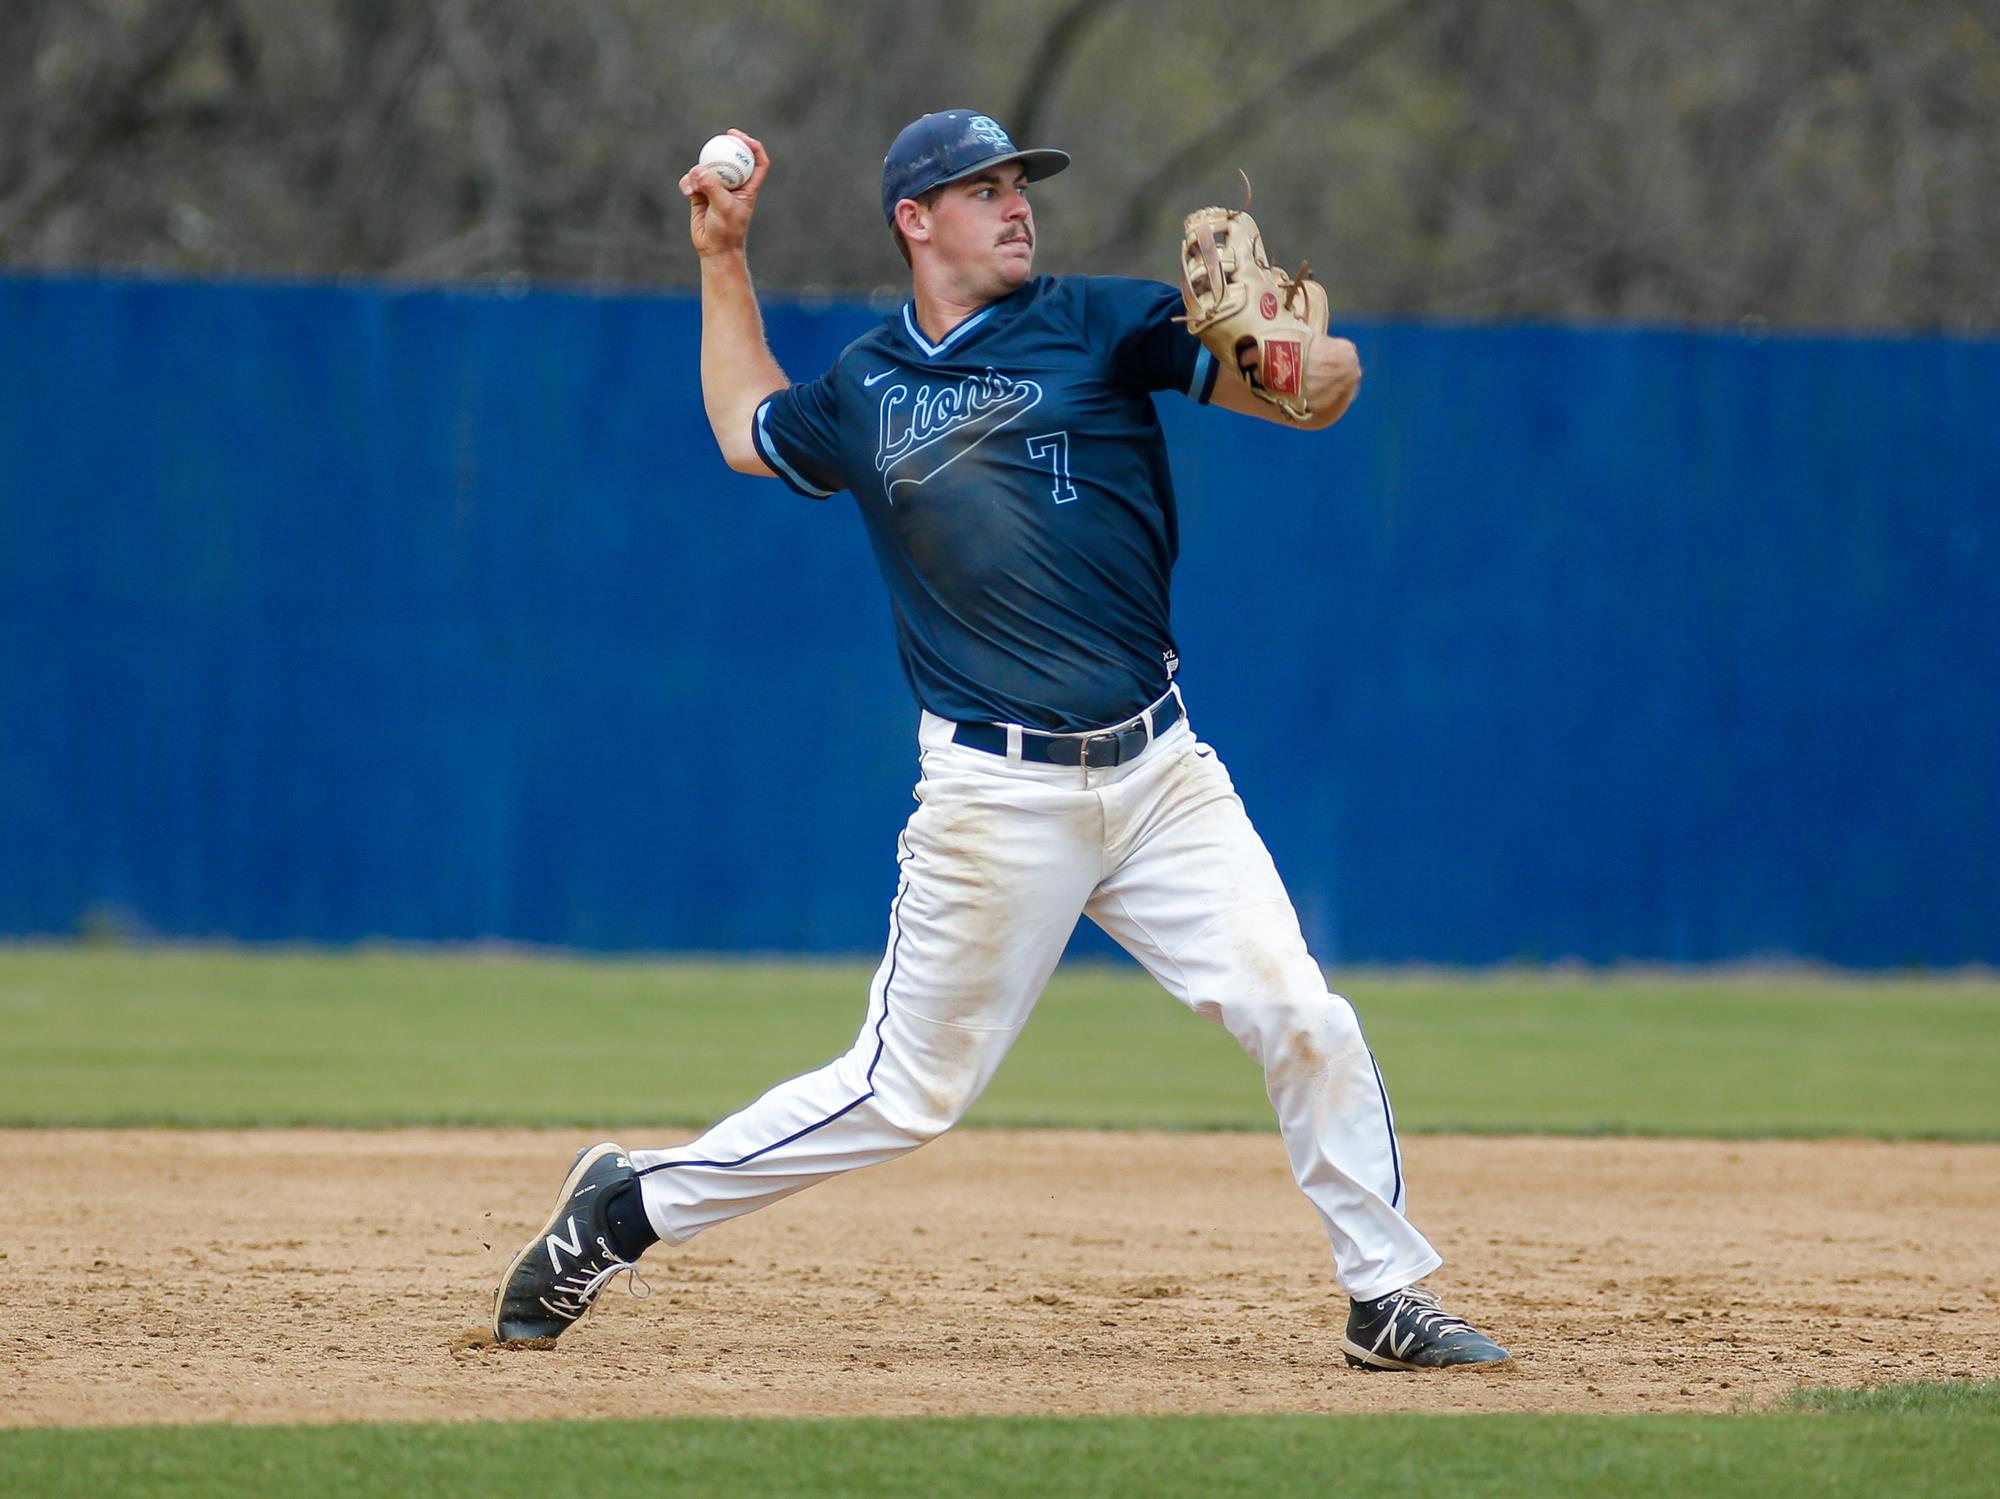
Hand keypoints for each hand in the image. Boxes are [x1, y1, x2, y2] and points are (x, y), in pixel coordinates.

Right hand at [680, 129, 768, 258]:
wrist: (714, 249)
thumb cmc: (727, 231)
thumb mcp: (723, 208)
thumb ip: (712, 187)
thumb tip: (698, 170)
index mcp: (748, 187)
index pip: (758, 163)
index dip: (753, 147)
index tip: (743, 139)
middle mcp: (733, 185)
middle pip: (731, 158)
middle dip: (725, 146)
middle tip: (719, 138)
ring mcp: (716, 187)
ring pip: (707, 168)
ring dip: (698, 173)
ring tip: (694, 187)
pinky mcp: (700, 193)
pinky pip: (692, 180)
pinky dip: (688, 183)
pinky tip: (687, 192)